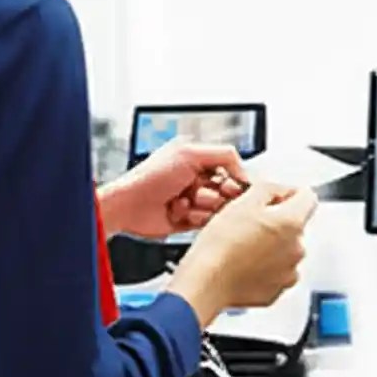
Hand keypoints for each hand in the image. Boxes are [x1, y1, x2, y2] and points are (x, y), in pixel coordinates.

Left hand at [99, 139, 248, 238]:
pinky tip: (178, 211)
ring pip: (219, 209)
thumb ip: (225, 155)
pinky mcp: (191, 220)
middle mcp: (200, 179)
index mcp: (200, 159)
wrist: (129, 205)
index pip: (234, 170)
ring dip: (202, 206)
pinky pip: (208, 223)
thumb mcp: (190, 153)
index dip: (234, 180)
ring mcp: (196, 201)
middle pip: (229, 192)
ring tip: (183, 201)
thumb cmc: (150, 176)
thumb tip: (246, 171)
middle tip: (198, 191)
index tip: (227, 184)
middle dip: (214, 193)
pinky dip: (194, 218)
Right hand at [166, 182, 318, 325]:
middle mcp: (297, 249)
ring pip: (285, 250)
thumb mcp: (243, 202)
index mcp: (292, 223)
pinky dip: (264, 267)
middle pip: (295, 226)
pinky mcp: (277, 291)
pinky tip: (244, 264)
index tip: (275, 197)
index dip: (289, 193)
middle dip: (276, 221)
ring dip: (271, 245)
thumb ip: (269, 189)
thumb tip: (279, 190)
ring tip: (244, 246)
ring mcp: (289, 272)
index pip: (308, 197)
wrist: (206, 281)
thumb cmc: (221, 244)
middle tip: (249, 223)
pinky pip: (276, 272)